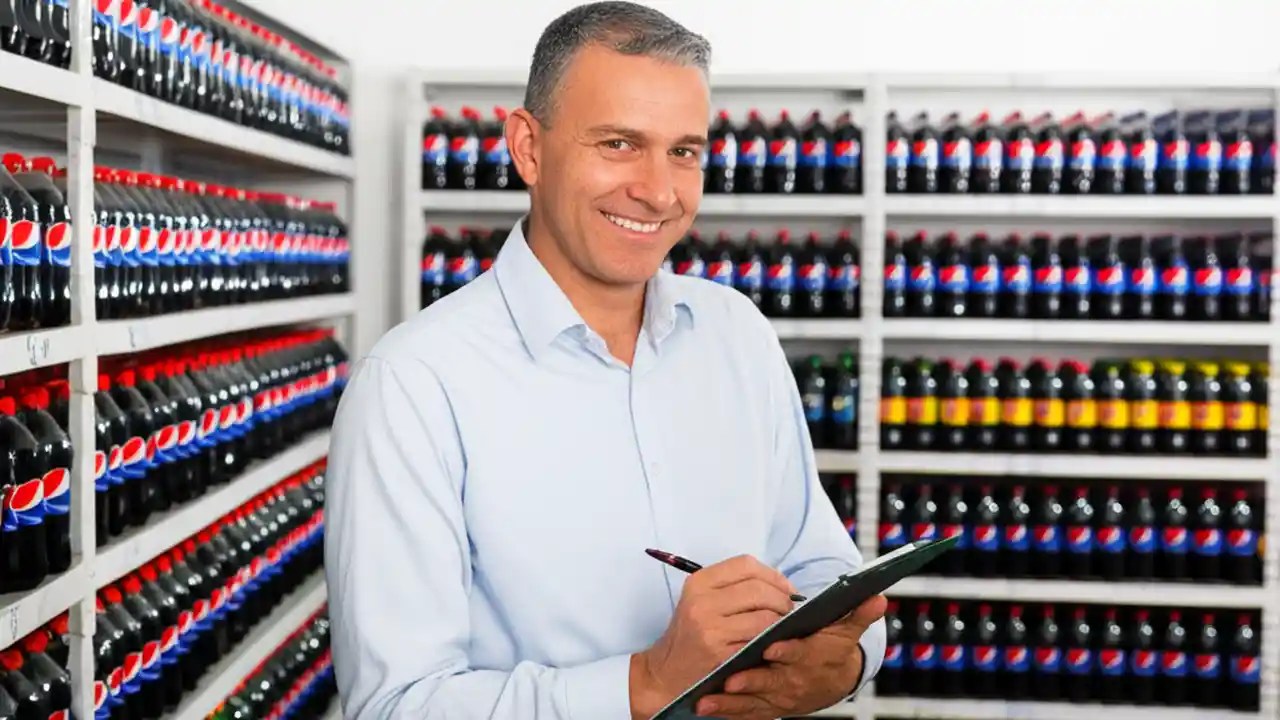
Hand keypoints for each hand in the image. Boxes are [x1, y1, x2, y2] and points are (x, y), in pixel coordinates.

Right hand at [629, 555, 799, 719]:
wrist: (665, 674)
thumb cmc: (689, 636)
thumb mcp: (700, 602)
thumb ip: (732, 588)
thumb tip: (780, 585)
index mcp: (698, 583)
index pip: (746, 565)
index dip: (773, 575)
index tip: (785, 589)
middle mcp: (702, 602)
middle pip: (759, 589)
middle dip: (783, 599)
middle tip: (788, 611)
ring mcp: (710, 628)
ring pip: (765, 615)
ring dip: (781, 622)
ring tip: (781, 628)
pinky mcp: (720, 654)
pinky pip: (760, 641)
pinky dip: (772, 641)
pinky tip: (771, 644)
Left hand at [692, 594, 886, 719]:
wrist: (827, 683)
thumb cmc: (830, 651)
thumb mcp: (845, 632)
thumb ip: (857, 615)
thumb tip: (878, 598)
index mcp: (812, 657)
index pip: (800, 654)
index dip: (787, 652)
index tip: (772, 646)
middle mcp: (793, 680)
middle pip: (772, 681)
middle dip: (752, 680)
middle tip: (731, 677)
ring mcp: (777, 696)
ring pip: (753, 700)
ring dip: (732, 701)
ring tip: (708, 698)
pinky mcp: (764, 707)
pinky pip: (743, 712)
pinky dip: (725, 711)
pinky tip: (704, 706)